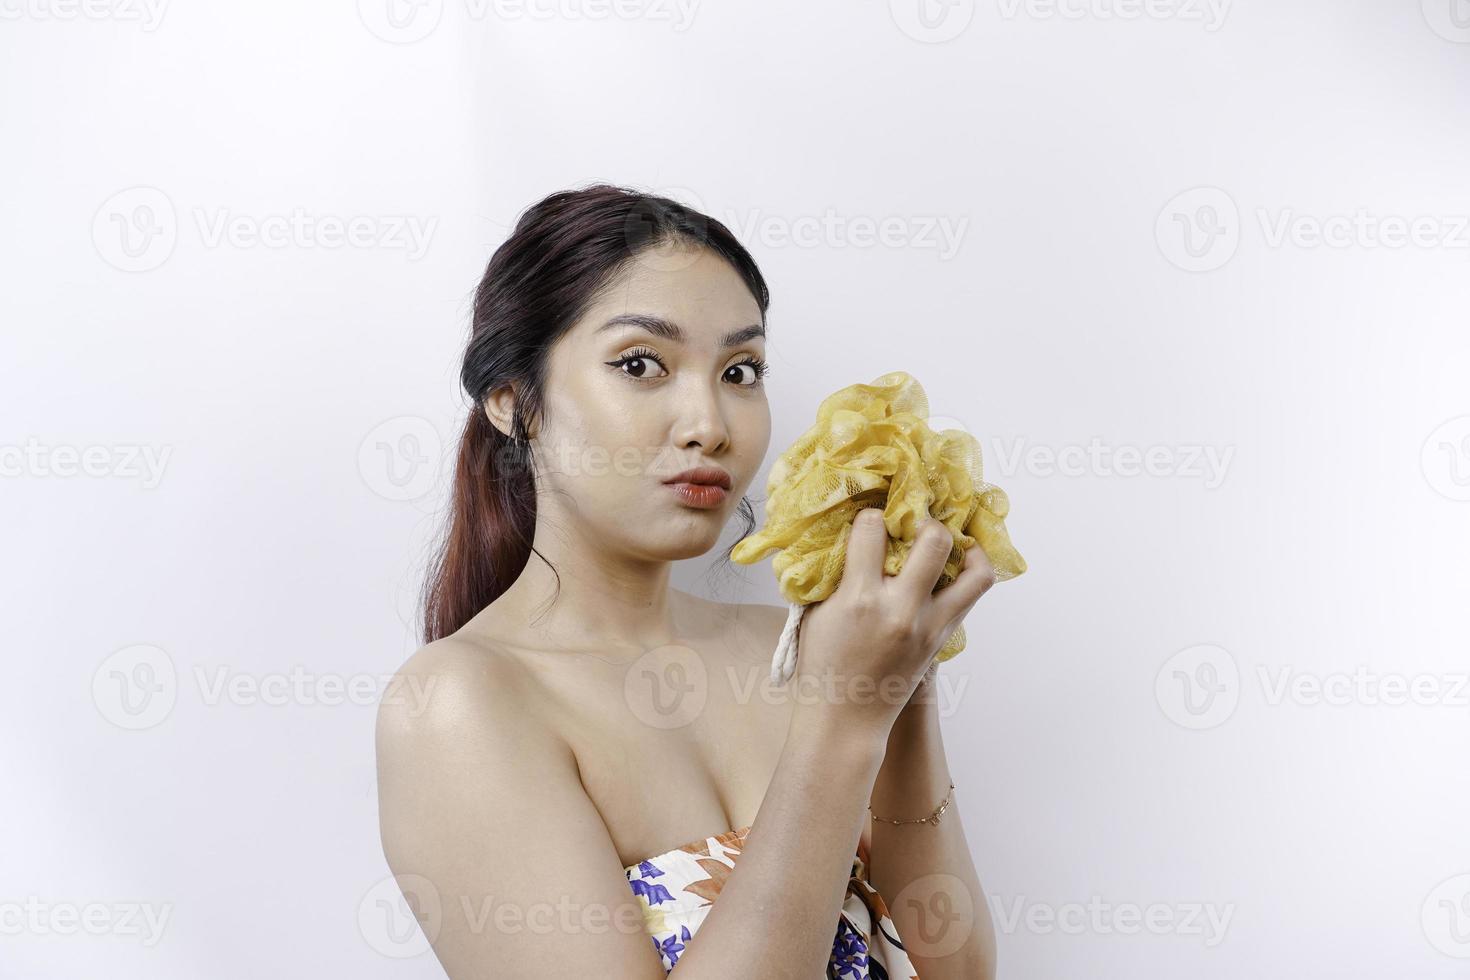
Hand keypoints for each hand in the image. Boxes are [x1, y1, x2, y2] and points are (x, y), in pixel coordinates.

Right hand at [792, 509, 996, 739]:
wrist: (846, 718)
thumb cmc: (823, 665)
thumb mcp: (817, 613)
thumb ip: (837, 574)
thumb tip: (854, 536)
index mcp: (859, 599)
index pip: (873, 530)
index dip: (870, 517)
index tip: (869, 521)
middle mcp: (900, 609)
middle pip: (934, 540)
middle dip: (925, 521)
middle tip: (913, 523)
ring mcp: (928, 625)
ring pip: (974, 571)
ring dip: (964, 547)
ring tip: (948, 542)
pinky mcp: (942, 639)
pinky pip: (969, 596)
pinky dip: (966, 575)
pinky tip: (951, 568)